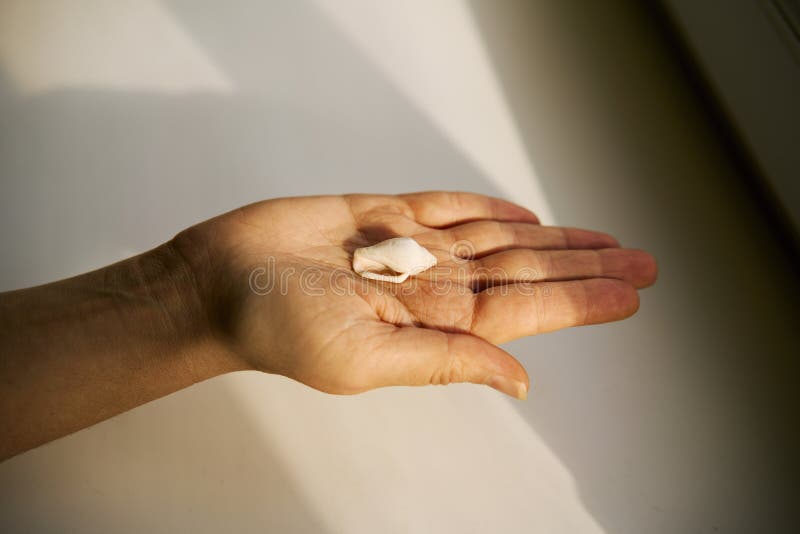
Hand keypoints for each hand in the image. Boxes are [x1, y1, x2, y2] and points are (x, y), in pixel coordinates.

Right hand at [174, 192, 656, 398]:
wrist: (221, 278)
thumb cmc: (276, 325)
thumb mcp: (364, 360)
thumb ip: (444, 361)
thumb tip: (516, 379)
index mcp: (433, 324)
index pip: (526, 310)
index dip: (581, 301)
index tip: (630, 293)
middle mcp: (432, 285)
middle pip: (526, 272)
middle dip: (586, 268)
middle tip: (642, 262)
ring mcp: (412, 248)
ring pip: (500, 238)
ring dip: (553, 239)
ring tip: (602, 240)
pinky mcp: (385, 215)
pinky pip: (450, 207)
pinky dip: (490, 209)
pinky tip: (525, 216)